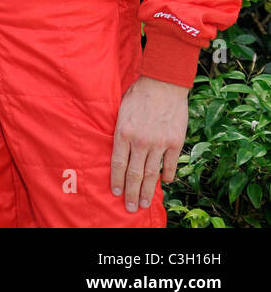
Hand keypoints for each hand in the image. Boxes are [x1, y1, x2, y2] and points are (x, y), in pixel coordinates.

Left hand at [111, 75, 190, 212]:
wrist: (163, 83)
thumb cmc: (137, 94)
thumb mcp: (119, 111)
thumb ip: (119, 131)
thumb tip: (115, 149)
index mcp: (123, 133)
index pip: (118, 164)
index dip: (117, 181)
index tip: (116, 193)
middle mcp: (141, 141)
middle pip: (135, 174)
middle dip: (132, 193)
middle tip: (130, 208)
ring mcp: (159, 143)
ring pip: (152, 173)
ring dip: (148, 191)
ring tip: (145, 203)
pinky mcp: (175, 142)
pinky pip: (171, 164)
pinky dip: (168, 174)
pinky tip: (165, 183)